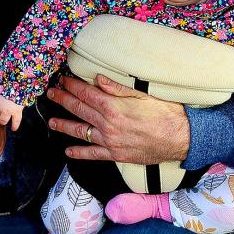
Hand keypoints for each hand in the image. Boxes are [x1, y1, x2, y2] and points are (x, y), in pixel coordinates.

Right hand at [0, 92, 23, 130]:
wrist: (12, 83)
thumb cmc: (19, 90)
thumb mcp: (24, 99)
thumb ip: (22, 105)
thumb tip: (25, 104)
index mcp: (16, 111)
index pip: (15, 122)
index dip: (14, 127)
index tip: (13, 128)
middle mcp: (7, 111)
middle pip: (3, 121)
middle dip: (3, 122)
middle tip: (3, 121)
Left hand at [46, 73, 189, 163]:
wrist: (182, 138)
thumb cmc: (166, 113)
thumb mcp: (143, 94)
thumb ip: (117, 88)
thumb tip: (97, 79)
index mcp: (113, 107)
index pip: (85, 93)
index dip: (72, 86)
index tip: (63, 81)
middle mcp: (108, 124)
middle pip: (79, 109)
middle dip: (63, 100)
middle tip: (51, 94)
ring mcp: (110, 141)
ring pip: (80, 132)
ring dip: (63, 125)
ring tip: (51, 121)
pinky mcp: (116, 155)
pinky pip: (92, 154)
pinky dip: (79, 153)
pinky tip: (68, 151)